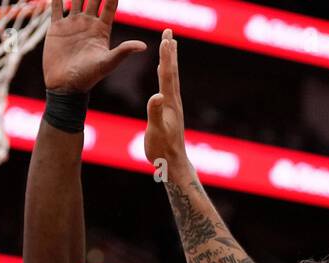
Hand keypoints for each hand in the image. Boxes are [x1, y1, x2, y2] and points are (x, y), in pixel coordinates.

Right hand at [44, 0, 145, 93]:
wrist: (66, 87)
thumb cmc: (88, 78)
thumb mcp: (108, 64)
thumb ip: (123, 52)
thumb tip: (143, 46)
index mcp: (101, 29)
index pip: (109, 4)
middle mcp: (88, 23)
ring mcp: (72, 24)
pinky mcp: (57, 28)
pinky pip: (56, 7)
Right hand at [144, 29, 187, 169]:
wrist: (173, 164)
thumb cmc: (162, 150)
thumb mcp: (155, 131)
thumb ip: (155, 113)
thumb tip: (156, 96)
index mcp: (169, 103)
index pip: (167, 75)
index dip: (166, 56)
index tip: (166, 37)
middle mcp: (173, 101)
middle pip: (172, 71)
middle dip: (170, 51)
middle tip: (169, 32)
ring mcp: (173, 106)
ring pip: (171, 77)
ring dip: (169, 60)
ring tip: (169, 46)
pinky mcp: (170, 111)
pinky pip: (168, 86)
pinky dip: (166, 74)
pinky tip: (164, 73)